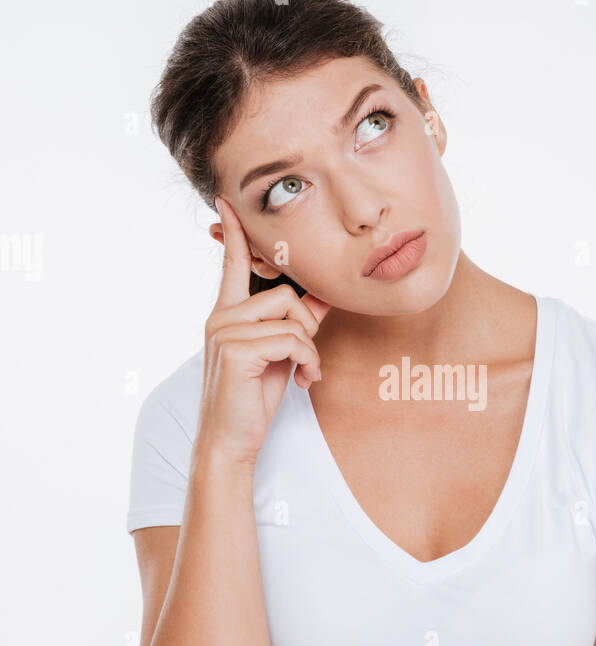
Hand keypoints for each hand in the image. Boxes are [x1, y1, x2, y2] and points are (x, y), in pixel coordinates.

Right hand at [196, 196, 331, 467]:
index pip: (232, 265)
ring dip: (310, 350)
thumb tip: (323, 300)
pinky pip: (291, 340)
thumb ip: (295, 325)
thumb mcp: (279, 356)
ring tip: (305, 374)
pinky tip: (303, 381)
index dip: (235, 235)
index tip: (228, 203)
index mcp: (226, 314)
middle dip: (309, 326)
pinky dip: (307, 362)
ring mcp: (224, 332)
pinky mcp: (236, 350)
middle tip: (307, 359)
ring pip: (292, 318)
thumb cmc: (251, 400)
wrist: (230, 442)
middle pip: (285, 294)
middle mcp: (221, 317)